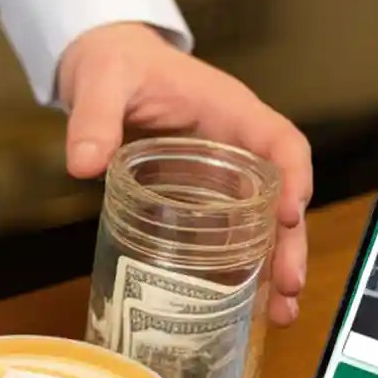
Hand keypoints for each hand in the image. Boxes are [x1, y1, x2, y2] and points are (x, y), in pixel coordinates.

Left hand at [57, 23, 312, 325]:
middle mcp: (238, 147)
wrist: (104, 66)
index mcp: (231, 112)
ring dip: (274, 266)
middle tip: (288, 290)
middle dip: (289, 244)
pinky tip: (242, 305)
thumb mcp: (104, 81)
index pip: (282, 142)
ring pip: (263, 222)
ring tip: (278, 314)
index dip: (294, 178)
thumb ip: (95, 117)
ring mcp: (224, 175)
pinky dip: (242, 267)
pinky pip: (233, 232)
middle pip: (281, 196)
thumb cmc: (115, 63)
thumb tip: (84, 164)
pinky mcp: (203, 196)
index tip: (289, 216)